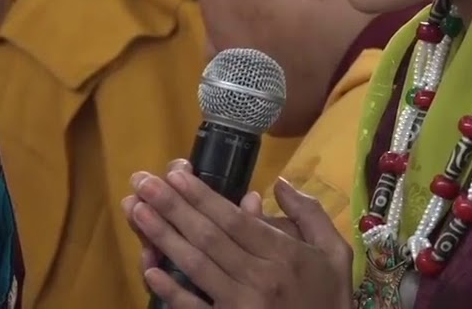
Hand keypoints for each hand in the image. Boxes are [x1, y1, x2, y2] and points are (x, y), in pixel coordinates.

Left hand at [125, 170, 350, 307]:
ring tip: (136, 211)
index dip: (202, 196)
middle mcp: (260, 277)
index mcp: (285, 254)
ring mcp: (240, 305)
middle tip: (142, 182)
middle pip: (208, 237)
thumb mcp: (335, 252)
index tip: (175, 175)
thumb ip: (309, 215)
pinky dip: (170, 289)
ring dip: (162, 236)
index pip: (235, 219)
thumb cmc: (330, 296)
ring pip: (195, 266)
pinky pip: (194, 307)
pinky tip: (148, 266)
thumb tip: (279, 184)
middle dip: (172, 207)